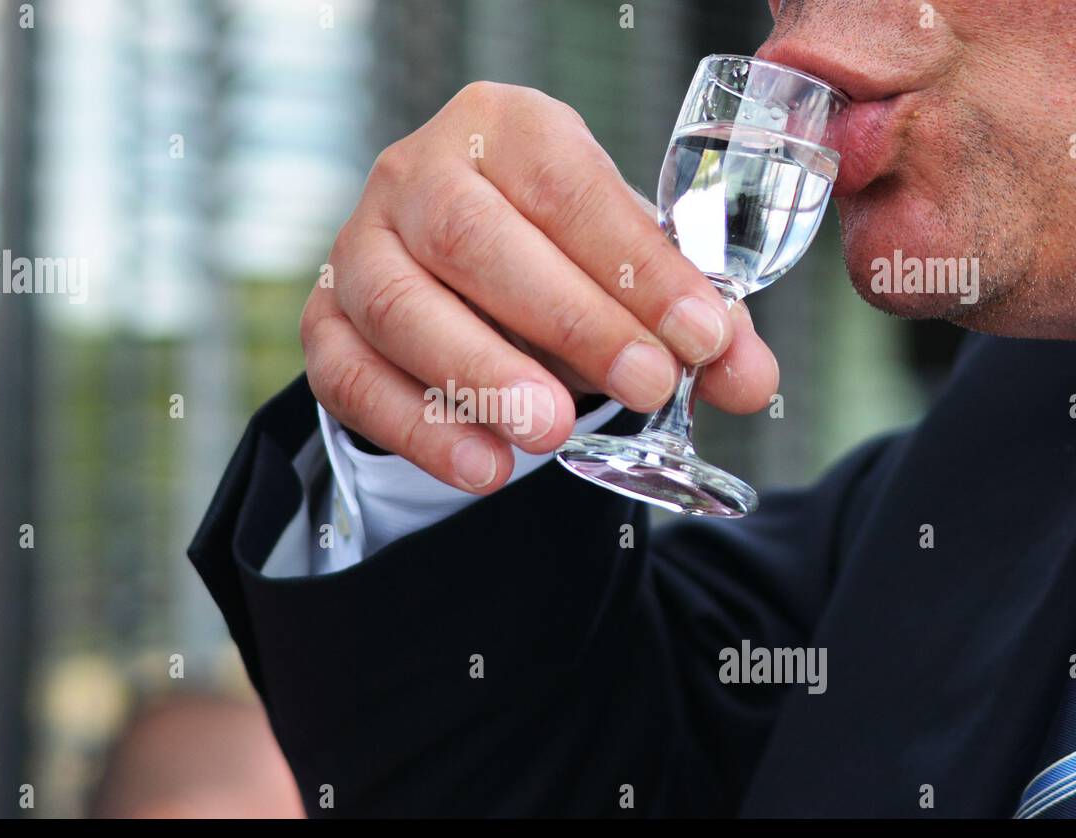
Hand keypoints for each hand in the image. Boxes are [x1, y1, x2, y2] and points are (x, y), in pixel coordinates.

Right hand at [301, 82, 778, 492]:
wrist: (452, 269)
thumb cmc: (554, 257)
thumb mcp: (628, 270)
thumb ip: (693, 320)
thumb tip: (749, 378)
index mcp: (505, 130)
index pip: (567, 185)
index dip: (637, 265)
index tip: (703, 340)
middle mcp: (419, 174)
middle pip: (473, 238)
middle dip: (568, 320)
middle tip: (645, 389)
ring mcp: (359, 247)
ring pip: (400, 306)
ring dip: (480, 374)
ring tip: (553, 434)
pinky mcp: (325, 322)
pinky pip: (351, 377)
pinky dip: (419, 428)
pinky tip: (485, 469)